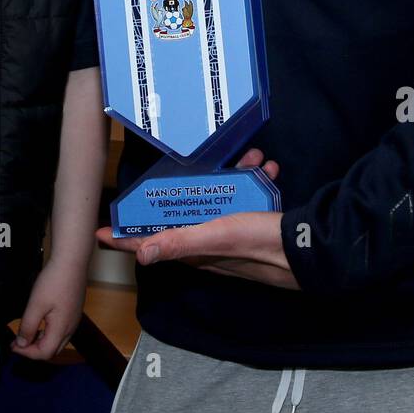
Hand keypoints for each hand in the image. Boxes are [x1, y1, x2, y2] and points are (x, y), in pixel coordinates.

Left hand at [10, 258, 85, 360]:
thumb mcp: (36, 305)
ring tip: (27, 333)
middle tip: (18, 342)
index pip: (44, 353)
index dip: (26, 353)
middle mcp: (71, 328)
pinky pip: (61, 330)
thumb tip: (21, 344)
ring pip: (57, 341)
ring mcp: (74, 319)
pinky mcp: (74, 311)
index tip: (12, 345)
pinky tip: (40, 322)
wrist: (72, 260)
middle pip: (52, 350)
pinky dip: (48, 333)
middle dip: (33, 350)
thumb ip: (28, 327)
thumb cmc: (54, 281)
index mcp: (62, 329)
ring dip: (41, 342)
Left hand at [94, 148, 299, 288]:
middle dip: (186, 188)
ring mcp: (233, 234)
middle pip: (184, 216)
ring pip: (219, 200)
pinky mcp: (254, 225)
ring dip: (232, 175)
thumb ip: (181, 242)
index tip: (100, 232)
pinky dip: (255, 181)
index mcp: (196, 251)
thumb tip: (142, 254)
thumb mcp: (218, 236)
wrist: (313, 250)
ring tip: (252, 159)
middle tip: (191, 166)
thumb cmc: (262, 244)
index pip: (151, 246)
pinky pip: (245, 199)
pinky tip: (267, 168)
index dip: (126, 240)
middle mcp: (210, 245)